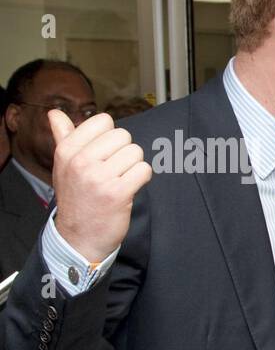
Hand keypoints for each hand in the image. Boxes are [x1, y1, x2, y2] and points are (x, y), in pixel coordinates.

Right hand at [49, 110, 151, 262]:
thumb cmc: (76, 197)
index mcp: (67, 150)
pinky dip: (141, 178)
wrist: (79, 236)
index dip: (110, 136)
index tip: (104, 153)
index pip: (103, 121)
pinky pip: (144, 170)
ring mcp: (99, 177)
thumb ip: (63, 136)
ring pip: (136, 152)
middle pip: (123, 136)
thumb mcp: (63, 165)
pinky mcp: (118, 193)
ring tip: (120, 179)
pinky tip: (129, 188)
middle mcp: (81, 161)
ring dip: (133, 166)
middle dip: (124, 151)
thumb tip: (54, 113)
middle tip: (114, 169)